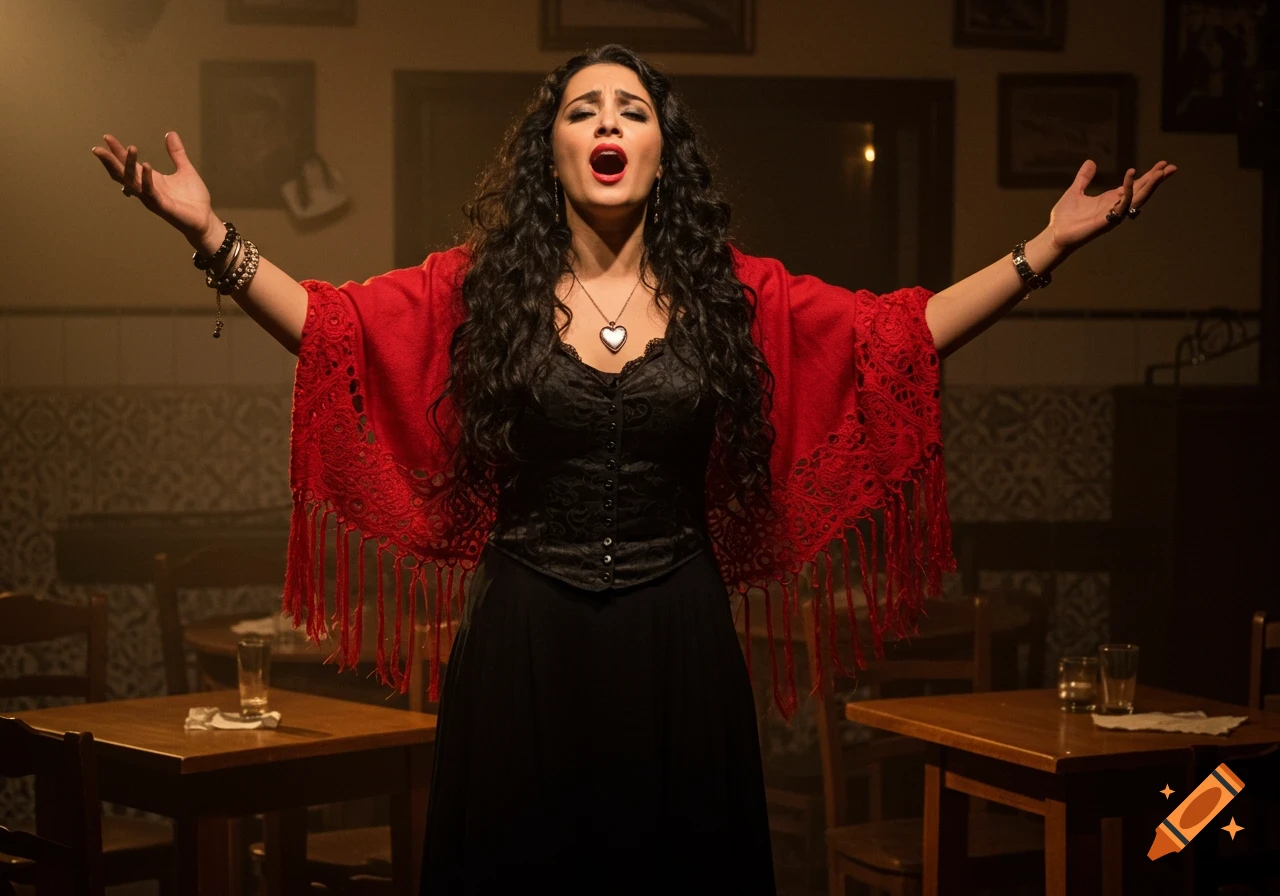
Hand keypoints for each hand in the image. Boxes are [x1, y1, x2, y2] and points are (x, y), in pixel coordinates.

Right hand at [91, 132, 217, 242]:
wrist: (205, 220)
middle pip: (121, 174)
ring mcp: (152, 198)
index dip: (117, 151)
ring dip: (129, 166)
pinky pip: (150, 191)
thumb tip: (170, 133)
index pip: (127, 163)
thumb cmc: (193, 199)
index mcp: (149, 179)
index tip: (107, 137)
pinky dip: (147, 178)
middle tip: (98, 148)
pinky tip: (146, 165)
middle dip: (110, 161)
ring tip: (130, 148)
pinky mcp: (161, 206)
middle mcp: (146, 188)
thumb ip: (176, 153)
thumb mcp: (185, 170)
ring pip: (133, 181)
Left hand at [1046, 159, 1176, 252]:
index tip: (1162, 165)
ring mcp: (1113, 214)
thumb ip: (1084, 178)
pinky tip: (1131, 176)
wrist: (1055, 235)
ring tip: (1160, 172)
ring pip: (1138, 198)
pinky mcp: (1108, 220)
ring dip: (1150, 185)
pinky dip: (1129, 189)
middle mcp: (1115, 207)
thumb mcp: (1075, 191)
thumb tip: (1091, 162)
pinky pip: (1122, 203)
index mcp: (1110, 200)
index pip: (1135, 186)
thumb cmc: (1064, 218)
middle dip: (1156, 180)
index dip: (1148, 176)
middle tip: (1171, 167)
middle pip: (1142, 191)